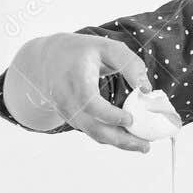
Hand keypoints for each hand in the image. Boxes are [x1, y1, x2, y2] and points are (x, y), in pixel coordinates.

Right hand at [6, 34, 154, 152]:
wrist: (46, 59)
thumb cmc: (81, 51)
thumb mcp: (105, 46)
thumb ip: (129, 63)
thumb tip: (146, 90)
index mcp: (76, 76)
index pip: (88, 101)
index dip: (109, 115)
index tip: (130, 119)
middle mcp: (67, 98)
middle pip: (92, 126)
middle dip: (120, 139)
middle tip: (146, 146)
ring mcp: (67, 111)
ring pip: (92, 133)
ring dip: (118, 142)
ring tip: (143, 146)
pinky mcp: (70, 118)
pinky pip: (91, 131)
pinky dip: (111, 136)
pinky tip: (129, 137)